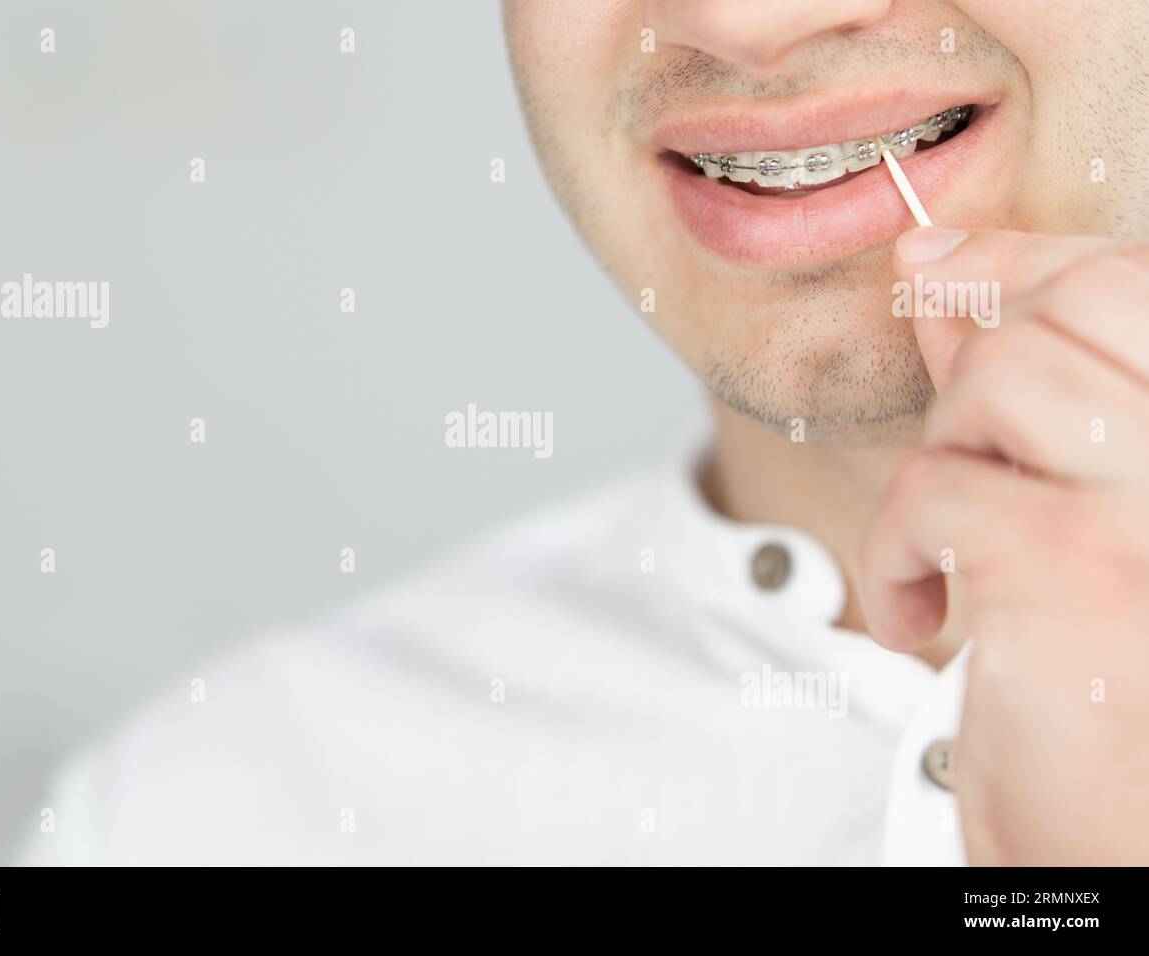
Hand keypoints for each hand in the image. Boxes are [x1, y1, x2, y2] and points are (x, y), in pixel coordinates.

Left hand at [860, 227, 1148, 864]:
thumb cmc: (1111, 683)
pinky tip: (920, 613)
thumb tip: (942, 275)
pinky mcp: (1079, 571)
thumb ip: (1030, 389)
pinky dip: (897, 547)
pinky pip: (937, 487)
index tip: (939, 264)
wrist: (1121, 845)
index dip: (1023, 259)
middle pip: (1076, 304)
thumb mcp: (1079, 505)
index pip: (1136, 276)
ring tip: (953, 540)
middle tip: (954, 434)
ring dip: (946, 452)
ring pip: (1002, 378)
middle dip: (978, 346)